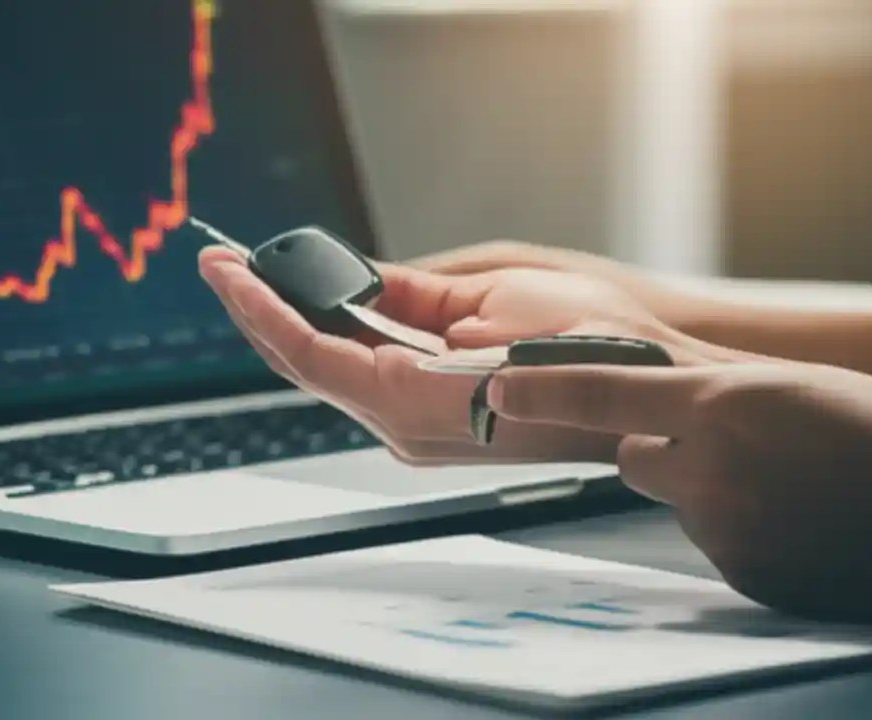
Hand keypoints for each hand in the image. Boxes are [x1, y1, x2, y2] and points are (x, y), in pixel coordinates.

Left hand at [198, 247, 721, 464]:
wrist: (648, 399)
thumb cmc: (592, 350)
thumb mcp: (494, 298)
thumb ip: (408, 295)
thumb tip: (350, 278)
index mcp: (415, 399)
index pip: (310, 350)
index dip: (259, 304)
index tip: (223, 265)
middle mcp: (405, 428)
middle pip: (309, 368)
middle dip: (260, 312)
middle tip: (224, 263)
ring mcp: (417, 434)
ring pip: (332, 377)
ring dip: (291, 325)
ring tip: (255, 277)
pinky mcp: (431, 426)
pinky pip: (363, 382)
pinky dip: (331, 342)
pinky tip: (317, 311)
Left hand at [490, 361, 871, 629]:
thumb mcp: (807, 388)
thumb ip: (725, 395)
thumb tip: (669, 405)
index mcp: (728, 404)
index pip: (602, 392)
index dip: (539, 387)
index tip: (493, 387)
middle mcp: (713, 468)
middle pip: (637, 457)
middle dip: (666, 448)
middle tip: (736, 444)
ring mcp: (729, 531)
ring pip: (681, 501)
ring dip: (714, 491)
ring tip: (795, 488)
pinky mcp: (748, 579)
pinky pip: (719, 544)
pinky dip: (746, 531)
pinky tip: (802, 525)